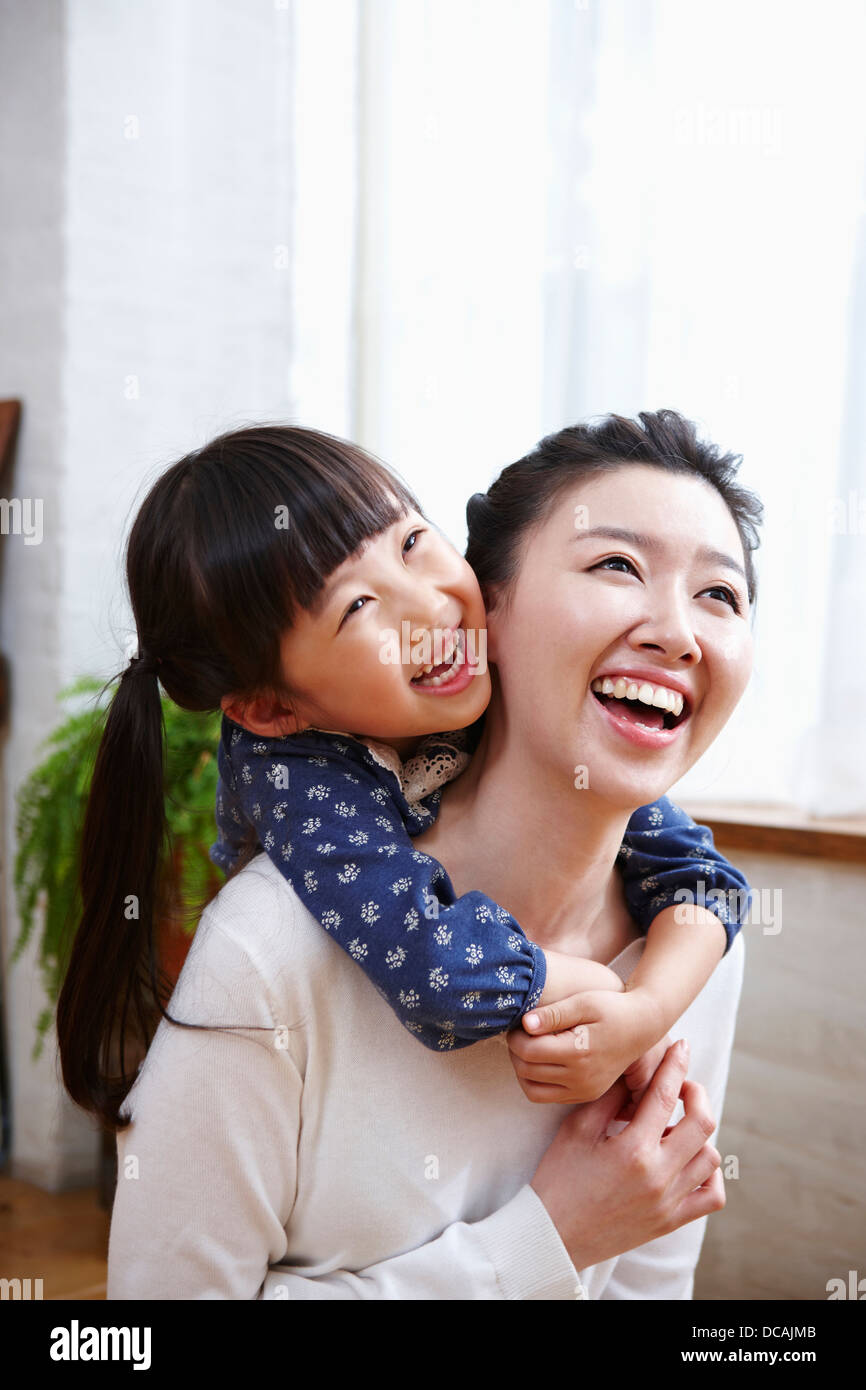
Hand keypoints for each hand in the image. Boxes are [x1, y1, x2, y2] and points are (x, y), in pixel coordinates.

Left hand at [509, 987, 662, 1103]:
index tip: (519, 1024)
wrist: (642, 1026)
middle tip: (520, 1034)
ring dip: (522, 1070)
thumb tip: (525, 1023)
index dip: (515, 1037)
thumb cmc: (612, 1008)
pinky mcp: (586, 1095)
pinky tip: (542, 1060)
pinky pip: (548, 1097)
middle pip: (527, 1071)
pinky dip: (537, 1081)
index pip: (528, 1052)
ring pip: (533, 1091)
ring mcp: (585, 1090)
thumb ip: (553, 1013)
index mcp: (579, 1053)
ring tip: (529, 1048)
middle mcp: (581, 1078)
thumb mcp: (584, 1002)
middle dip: (515, 1052)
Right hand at [530, 1038, 723, 1268]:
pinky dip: (709, 1175)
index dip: (675, 1065)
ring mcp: (668, 1202)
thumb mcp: (576, 1131)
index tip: (681, 1047)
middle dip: (696, 1094)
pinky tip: (689, 1161)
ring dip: (699, 1134)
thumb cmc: (559, 1179)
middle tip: (681, 1086)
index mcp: (632, 1150)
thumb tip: (634, 1073)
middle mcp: (658, 1176)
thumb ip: (610, 1099)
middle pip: (702, 1123)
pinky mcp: (670, 1221)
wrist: (553, 1235)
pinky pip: (711, 1197)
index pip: (665, 1096)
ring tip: (675, 1127)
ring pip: (710, 1157)